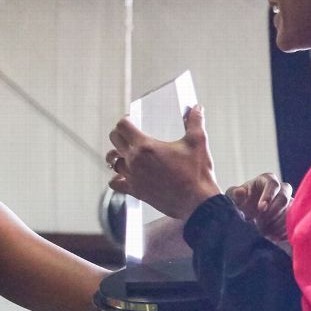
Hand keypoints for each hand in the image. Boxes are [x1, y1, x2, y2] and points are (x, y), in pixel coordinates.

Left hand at [106, 105, 220, 221]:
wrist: (197, 202)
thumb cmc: (196, 174)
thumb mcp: (198, 142)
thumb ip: (195, 122)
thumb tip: (196, 108)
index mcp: (146, 146)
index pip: (122, 126)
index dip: (125, 120)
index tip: (131, 120)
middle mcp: (135, 161)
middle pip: (114, 140)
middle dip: (119, 134)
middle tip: (129, 134)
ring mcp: (133, 177)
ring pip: (113, 162)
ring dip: (117, 155)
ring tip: (126, 153)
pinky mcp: (135, 192)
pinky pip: (115, 184)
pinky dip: (116, 178)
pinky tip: (124, 175)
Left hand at [227, 173, 291, 242]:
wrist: (246, 214)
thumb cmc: (240, 201)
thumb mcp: (233, 197)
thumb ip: (235, 194)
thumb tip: (240, 192)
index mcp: (266, 179)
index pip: (273, 184)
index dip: (268, 196)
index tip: (261, 208)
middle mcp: (280, 188)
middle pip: (284, 198)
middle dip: (273, 212)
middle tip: (261, 223)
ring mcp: (288, 201)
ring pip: (290, 210)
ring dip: (278, 223)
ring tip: (265, 231)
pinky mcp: (291, 213)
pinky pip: (293, 221)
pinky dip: (284, 230)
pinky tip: (274, 236)